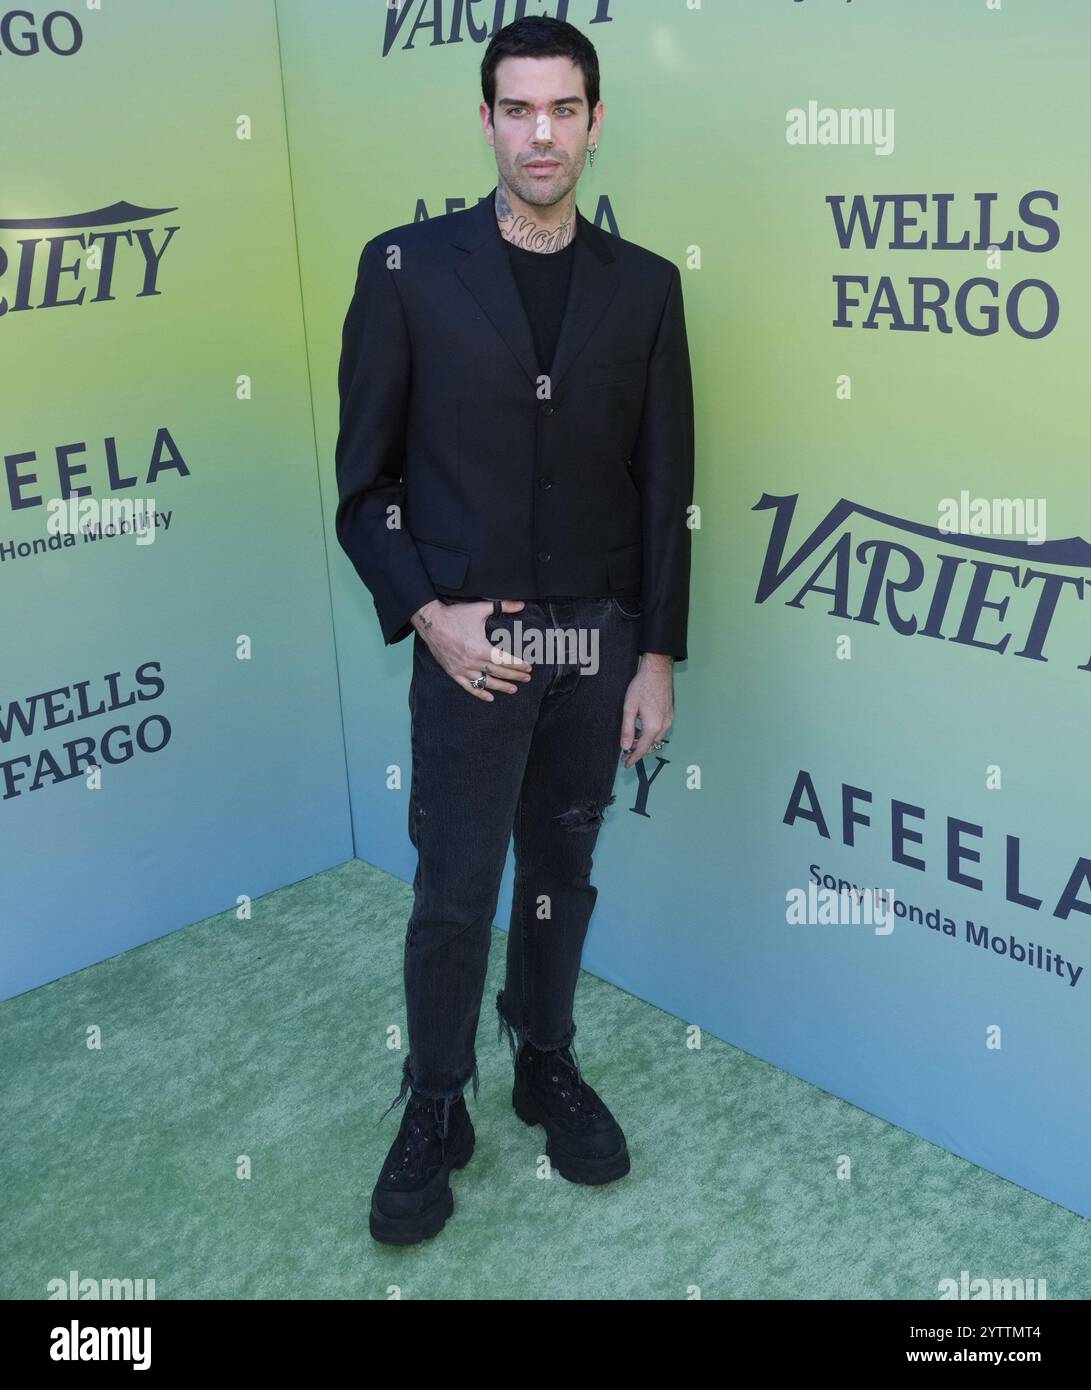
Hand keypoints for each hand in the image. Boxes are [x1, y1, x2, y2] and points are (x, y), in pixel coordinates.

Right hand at [412, 599, 532, 700]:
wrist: (431, 622)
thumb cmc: (455, 615)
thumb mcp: (480, 609)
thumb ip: (503, 606)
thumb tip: (522, 604)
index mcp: (481, 648)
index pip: (505, 660)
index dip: (518, 665)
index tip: (529, 667)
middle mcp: (472, 662)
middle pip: (498, 672)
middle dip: (515, 676)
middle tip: (527, 678)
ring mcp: (462, 669)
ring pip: (486, 683)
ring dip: (501, 687)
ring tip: (513, 689)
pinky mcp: (453, 672)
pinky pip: (468, 687)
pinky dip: (479, 693)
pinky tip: (490, 697)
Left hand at [620, 653, 673, 766]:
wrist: (657, 671)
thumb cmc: (642, 687)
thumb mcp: (629, 708)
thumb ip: (627, 729)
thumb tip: (625, 746)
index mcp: (653, 726)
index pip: (642, 749)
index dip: (633, 758)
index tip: (626, 764)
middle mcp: (664, 726)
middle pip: (651, 746)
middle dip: (638, 750)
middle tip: (626, 751)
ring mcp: (669, 720)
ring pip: (657, 739)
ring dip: (645, 742)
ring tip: (632, 737)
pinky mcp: (670, 714)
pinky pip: (661, 730)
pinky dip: (651, 734)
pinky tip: (642, 727)